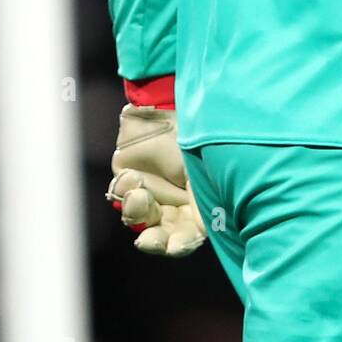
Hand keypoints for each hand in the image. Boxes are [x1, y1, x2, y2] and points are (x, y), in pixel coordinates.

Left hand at [105, 76, 207, 256]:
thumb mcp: (217, 159)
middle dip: (154, 239)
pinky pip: (120, 192)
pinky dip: (124, 189)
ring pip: (137, 216)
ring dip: (136, 211)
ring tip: (139, 194)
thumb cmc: (206, 127)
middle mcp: (173, 201)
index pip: (190, 234)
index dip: (181, 244)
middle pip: (161, 233)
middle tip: (147, 239)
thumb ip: (218, 187)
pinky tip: (133, 178)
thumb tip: (221, 219)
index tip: (174, 247)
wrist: (175, 95)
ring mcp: (149, 189)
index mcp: (199, 203)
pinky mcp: (127, 174)